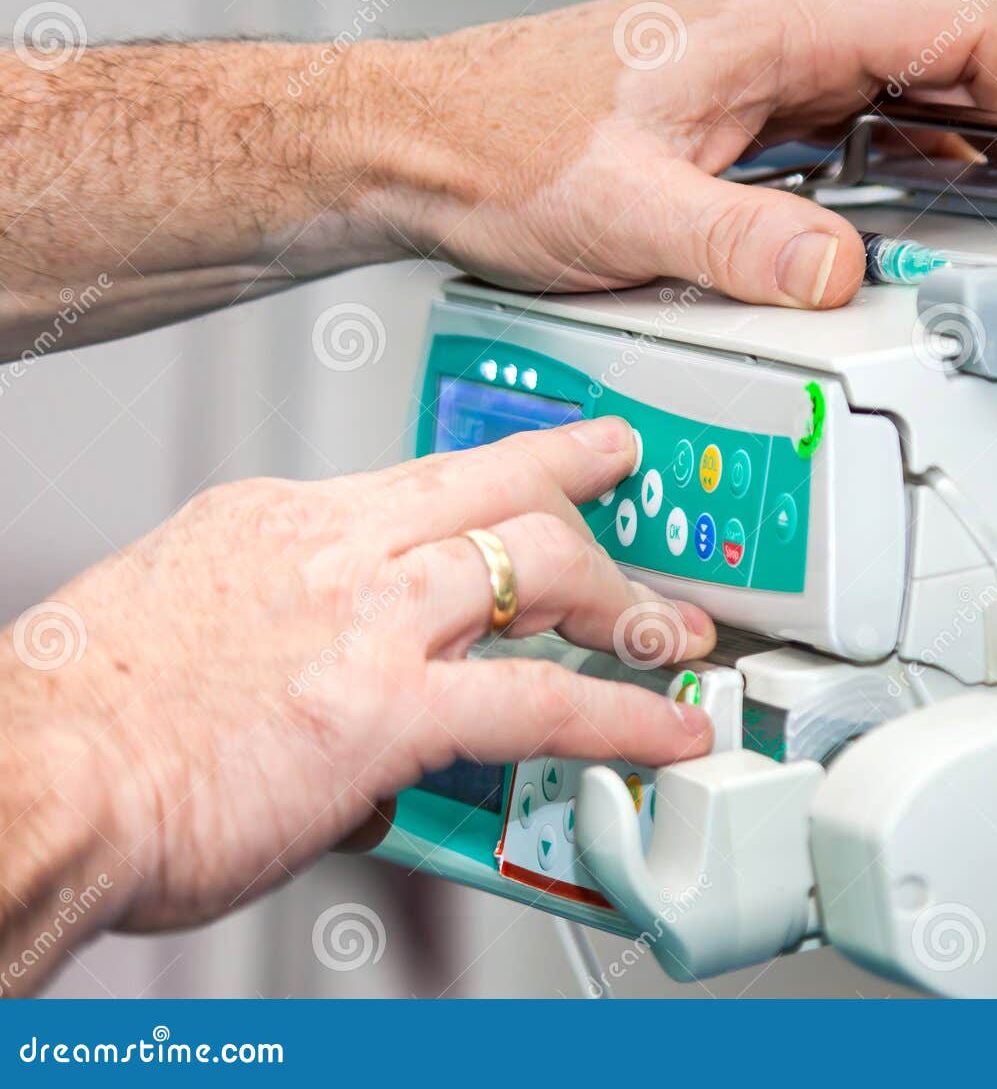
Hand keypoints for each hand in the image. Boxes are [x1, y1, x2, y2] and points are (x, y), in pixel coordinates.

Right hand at [0, 416, 713, 938]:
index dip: (498, 478)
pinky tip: (663, 732)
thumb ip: (283, 637)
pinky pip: (541, 702)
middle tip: (629, 500)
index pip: (422, 479)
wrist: (29, 781)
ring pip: (540, 566)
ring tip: (672, 632)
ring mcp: (371, 622)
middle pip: (498, 491)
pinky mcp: (390, 711)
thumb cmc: (81, 723)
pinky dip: (621, 717)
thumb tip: (332, 694)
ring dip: (623, 602)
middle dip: (581, 494)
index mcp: (280, 520)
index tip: (535, 475)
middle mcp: (336, 548)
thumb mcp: (186, 623)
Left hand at [348, 0, 996, 307]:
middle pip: (948, 68)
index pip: (962, 31)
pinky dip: (898, 181)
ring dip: (964, 165)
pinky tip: (905, 233)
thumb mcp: (627, 209)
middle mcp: (782, 37)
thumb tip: (838, 269)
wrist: (425, 145)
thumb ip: (740, 241)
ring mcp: (763, 75)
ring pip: (902, 105)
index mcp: (780, 26)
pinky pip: (850, 140)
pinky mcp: (740, 118)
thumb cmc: (504, 144)